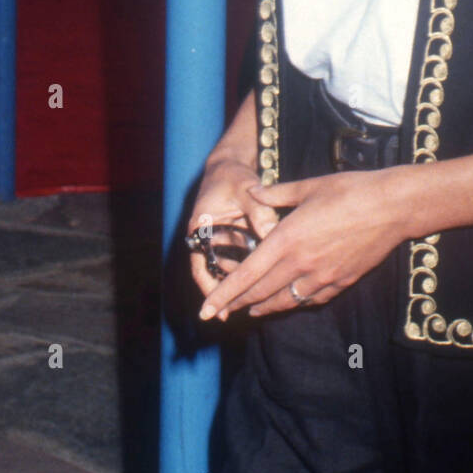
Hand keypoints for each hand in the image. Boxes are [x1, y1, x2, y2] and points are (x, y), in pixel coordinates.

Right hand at [186, 157, 279, 302]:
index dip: (208, 288)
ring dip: (241, 281)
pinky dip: (250, 268)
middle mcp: (207, 238)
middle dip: (229, 289)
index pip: (200, 265)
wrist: (230, 165)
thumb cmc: (233, 176)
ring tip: (256, 301)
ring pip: (230, 267)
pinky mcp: (235, 239)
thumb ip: (258, 210)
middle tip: (244, 307)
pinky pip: (241, 258)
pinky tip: (264, 280)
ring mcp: (221, 240)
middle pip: (217, 271)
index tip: (218, 307)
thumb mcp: (245, 189)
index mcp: (200, 227)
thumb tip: (272, 236)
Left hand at [197, 166, 409, 321]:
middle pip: (260, 293)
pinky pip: (310, 299)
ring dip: (263, 307)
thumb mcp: (308, 186)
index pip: (246, 275)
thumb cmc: (350, 190)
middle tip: (220, 313)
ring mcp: (322, 277)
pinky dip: (294, 302)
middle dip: (236, 304)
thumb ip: (275, 194)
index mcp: (287, 240)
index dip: (223, 294)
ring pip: (284, 301)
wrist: (392, 207)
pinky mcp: (341, 282)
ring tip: (250, 310)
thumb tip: (253, 192)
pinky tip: (289, 300)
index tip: (205, 309)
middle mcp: (301, 264)